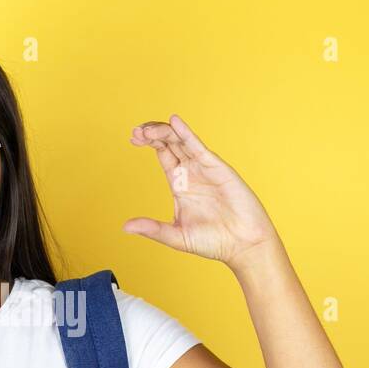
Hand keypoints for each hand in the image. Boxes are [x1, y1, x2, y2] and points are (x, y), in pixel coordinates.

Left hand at [123, 114, 278, 267]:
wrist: (243, 245)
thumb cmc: (214, 242)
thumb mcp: (176, 236)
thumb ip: (152, 229)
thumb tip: (125, 227)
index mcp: (180, 185)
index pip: (163, 155)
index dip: (149, 144)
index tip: (133, 138)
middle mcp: (192, 173)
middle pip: (170, 144)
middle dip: (153, 134)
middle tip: (137, 132)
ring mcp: (204, 169)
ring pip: (181, 142)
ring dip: (164, 132)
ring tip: (147, 130)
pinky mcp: (217, 168)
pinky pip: (198, 147)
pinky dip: (186, 134)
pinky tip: (174, 122)